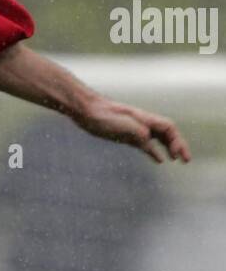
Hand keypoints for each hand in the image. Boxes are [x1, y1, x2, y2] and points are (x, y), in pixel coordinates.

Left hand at [70, 96, 191, 162]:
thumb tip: (148, 140)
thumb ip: (136, 131)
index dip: (177, 141)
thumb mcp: (119, 124)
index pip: (169, 128)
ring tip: (177, 159)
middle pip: (168, 133)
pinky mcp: (125, 135)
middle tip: (187, 161)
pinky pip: (146, 145)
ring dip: (170, 148)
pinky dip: (155, 151)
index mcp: (144, 119)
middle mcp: (142, 123)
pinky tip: (159, 160)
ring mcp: (134, 129)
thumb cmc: (101, 115)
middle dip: (179, 146)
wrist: (85, 110)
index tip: (179, 156)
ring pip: (158, 139)